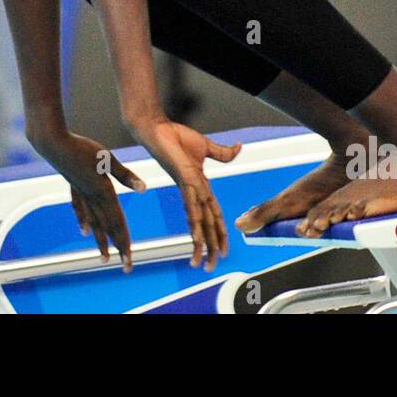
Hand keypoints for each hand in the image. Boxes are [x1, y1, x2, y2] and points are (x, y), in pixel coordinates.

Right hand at [36, 132, 145, 270]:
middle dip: (118, 248)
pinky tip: (84, 232)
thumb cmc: (83, 148)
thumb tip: (143, 189)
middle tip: (126, 266)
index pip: (117, 222)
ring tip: (104, 258)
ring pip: (93, 223)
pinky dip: (83, 221)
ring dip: (101, 241)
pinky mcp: (74, 188)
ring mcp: (81, 194)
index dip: (125, 242)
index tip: (129, 259)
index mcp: (104, 193)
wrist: (54, 144)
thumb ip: (125, 175)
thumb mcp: (108, 159)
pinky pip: (80, 209)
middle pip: (108, 227)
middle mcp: (92, 198)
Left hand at [130, 119, 240, 270]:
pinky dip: (195, 222)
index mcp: (200, 186)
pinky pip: (192, 205)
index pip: (213, 214)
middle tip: (209, 268)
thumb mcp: (206, 146)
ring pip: (199, 221)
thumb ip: (223, 152)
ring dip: (201, 244)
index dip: (219, 233)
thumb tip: (240, 147)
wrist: (157, 128)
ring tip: (200, 263)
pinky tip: (196, 238)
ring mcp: (188, 187)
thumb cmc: (176, 136)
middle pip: (207, 224)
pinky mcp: (184, 180)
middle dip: (210, 247)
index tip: (222, 251)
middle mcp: (194, 191)